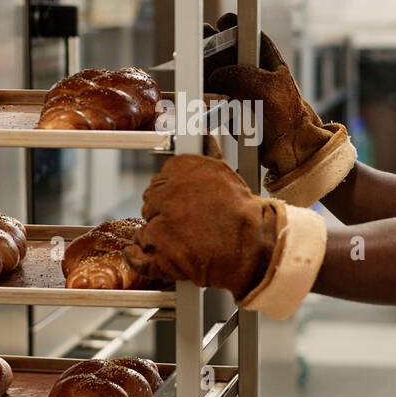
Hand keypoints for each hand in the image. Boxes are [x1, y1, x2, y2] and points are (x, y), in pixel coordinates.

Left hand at [123, 149, 278, 300]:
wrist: (255, 247)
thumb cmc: (244, 216)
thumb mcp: (225, 175)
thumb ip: (205, 159)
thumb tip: (203, 137)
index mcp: (184, 168)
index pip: (161, 178)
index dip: (168, 194)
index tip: (176, 202)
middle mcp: (170, 191)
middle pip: (150, 201)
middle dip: (162, 213)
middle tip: (182, 225)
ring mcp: (163, 220)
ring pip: (145, 228)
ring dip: (157, 237)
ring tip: (181, 244)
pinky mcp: (161, 247)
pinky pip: (139, 254)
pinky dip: (140, 259)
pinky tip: (147, 257)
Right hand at [204, 13, 335, 179]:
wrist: (288, 149)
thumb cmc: (286, 116)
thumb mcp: (265, 88)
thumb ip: (238, 75)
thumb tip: (215, 77)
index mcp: (268, 62)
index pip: (250, 36)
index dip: (235, 26)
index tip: (222, 22)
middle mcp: (254, 74)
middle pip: (228, 52)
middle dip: (213, 44)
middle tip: (201, 38)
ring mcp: (242, 92)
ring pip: (217, 73)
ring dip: (204, 66)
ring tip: (191, 58)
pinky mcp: (232, 110)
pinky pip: (213, 97)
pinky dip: (202, 90)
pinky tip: (194, 82)